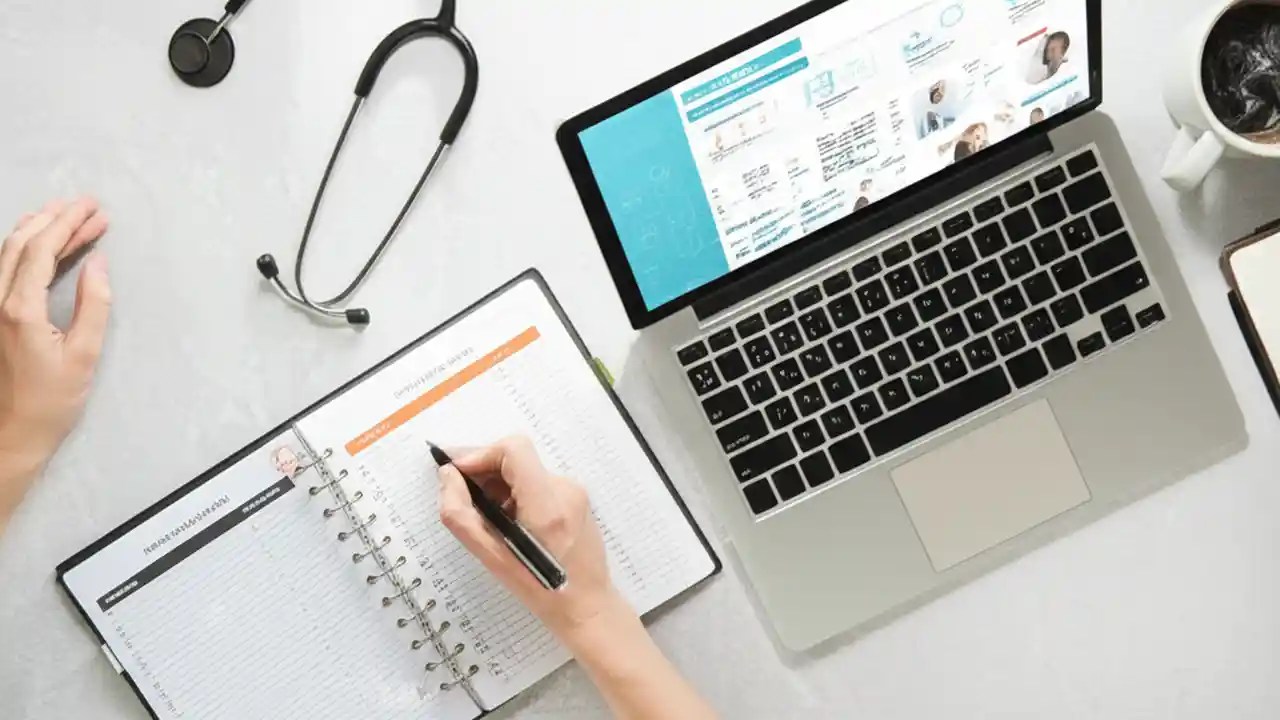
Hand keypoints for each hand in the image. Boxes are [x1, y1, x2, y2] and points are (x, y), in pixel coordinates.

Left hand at [0, 198, 109, 506]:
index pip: (42, 250)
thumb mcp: (84, 355)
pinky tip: (39, 245)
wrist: (11, 434)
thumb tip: (98, 265)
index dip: (68, 224)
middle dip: (54, 218)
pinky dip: (24, 249)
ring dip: (36, 229)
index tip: (93, 210)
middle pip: (20, 243)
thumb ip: (94, 305)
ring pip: (6, 253)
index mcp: (19, 309)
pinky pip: (4, 269)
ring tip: (63, 215)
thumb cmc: (50, 402)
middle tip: (84, 205)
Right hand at [437, 436, 623, 641]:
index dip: (480, 454)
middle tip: (462, 495)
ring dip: (500, 485)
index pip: (513, 449)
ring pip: (526, 471)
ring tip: (489, 518)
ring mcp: (575, 492)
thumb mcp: (490, 558)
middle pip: (517, 458)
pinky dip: (518, 494)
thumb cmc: (540, 590)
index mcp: (546, 504)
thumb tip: (448, 476)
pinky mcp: (578, 498)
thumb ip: (461, 514)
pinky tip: (511, 522)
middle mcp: (565, 490)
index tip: (458, 473)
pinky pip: (539, 483)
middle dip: (485, 471)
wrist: (588, 605)